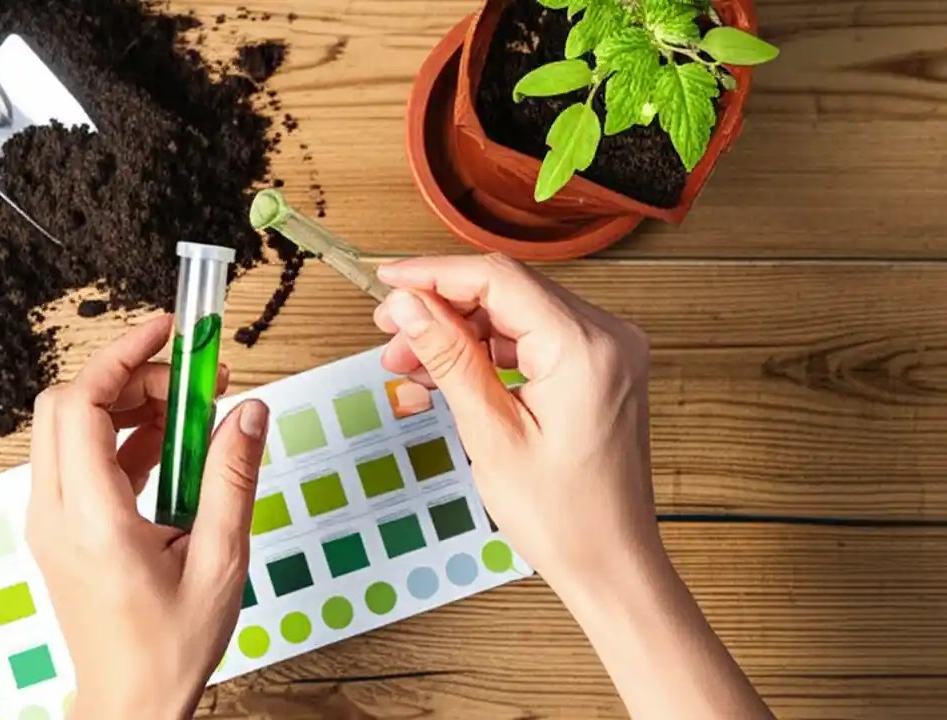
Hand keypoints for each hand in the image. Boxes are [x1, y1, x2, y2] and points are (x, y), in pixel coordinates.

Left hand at [27, 315, 268, 719]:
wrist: (129, 703)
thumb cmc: (169, 648)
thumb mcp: (220, 561)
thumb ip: (232, 479)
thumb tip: (249, 412)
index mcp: (92, 519)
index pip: (82, 404)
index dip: (122, 354)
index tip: (167, 330)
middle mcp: (56, 513)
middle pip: (69, 403)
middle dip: (130, 376)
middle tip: (192, 381)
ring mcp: (51, 520)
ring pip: (71, 427)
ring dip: (129, 407)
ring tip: (192, 415)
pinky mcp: (60, 527)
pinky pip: (79, 459)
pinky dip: (122, 439)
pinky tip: (171, 452)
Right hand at [374, 256, 770, 719]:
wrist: (612, 563)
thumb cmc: (563, 516)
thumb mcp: (490, 434)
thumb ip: (448, 358)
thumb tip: (407, 305)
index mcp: (585, 348)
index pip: (498, 279)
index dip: (434, 274)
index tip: (388, 280)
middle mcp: (607, 336)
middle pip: (508, 292)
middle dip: (442, 308)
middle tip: (390, 334)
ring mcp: (609, 351)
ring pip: (517, 315)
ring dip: (461, 332)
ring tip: (409, 363)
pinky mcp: (601, 368)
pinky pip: (536, 340)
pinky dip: (489, 352)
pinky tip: (447, 374)